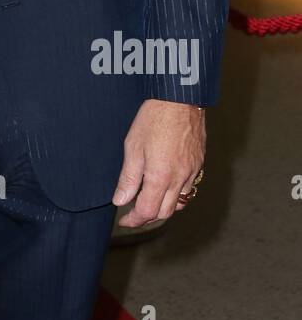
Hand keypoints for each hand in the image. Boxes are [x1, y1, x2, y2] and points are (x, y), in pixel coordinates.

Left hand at [113, 99, 205, 227]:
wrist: (180, 99)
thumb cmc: (154, 118)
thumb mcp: (133, 146)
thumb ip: (128, 178)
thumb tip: (120, 200)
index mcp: (160, 176)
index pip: (148, 212)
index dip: (134, 220)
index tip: (124, 220)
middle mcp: (179, 179)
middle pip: (164, 213)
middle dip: (147, 217)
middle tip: (133, 213)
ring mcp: (192, 172)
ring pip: (179, 203)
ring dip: (163, 208)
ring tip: (148, 201)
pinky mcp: (199, 164)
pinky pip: (188, 188)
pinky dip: (175, 194)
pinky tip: (165, 185)